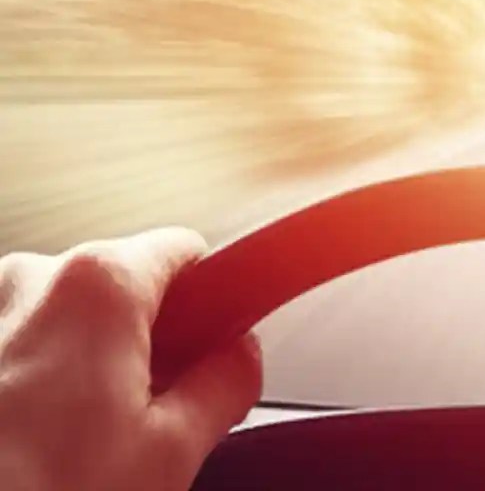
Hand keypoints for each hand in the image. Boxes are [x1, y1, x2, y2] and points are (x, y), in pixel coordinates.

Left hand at [0, 228, 262, 490]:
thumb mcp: (169, 455)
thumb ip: (224, 386)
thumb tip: (239, 360)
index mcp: (98, 287)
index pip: (185, 251)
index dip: (211, 301)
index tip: (214, 345)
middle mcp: (28, 279)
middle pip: (119, 286)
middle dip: (141, 342)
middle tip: (145, 418)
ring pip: (58, 320)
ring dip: (78, 365)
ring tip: (75, 444)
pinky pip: (9, 347)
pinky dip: (24, 382)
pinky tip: (27, 445)